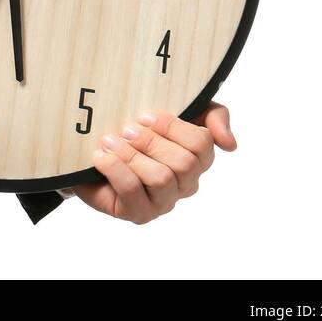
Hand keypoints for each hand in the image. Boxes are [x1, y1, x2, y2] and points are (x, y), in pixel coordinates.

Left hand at [58, 101, 236, 223]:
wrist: (91, 150)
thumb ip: (209, 113)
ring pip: (161, 179)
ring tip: (108, 141)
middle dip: (150, 141)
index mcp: (196, 158)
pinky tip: (101, 157)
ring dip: (131, 155)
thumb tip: (230, 144)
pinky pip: (133, 191)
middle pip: (184, 163)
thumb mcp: (171, 107)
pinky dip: (115, 169)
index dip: (172, 126)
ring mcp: (164, 201)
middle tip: (125, 129)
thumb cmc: (134, 128)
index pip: (202, 144)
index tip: (144, 115)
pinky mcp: (139, 213)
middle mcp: (185, 183)